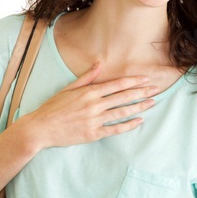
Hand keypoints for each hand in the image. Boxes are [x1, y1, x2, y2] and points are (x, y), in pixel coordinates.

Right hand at [19, 62, 157, 150]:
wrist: (40, 128)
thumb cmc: (53, 107)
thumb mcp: (68, 88)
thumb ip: (86, 77)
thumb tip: (99, 63)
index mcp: (89, 92)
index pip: (116, 84)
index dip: (133, 81)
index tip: (145, 79)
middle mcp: (94, 105)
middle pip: (123, 97)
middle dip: (141, 92)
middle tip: (156, 89)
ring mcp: (95, 120)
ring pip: (122, 112)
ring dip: (139, 107)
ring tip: (152, 103)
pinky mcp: (93, 134)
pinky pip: (115, 129)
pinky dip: (128, 125)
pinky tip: (139, 121)